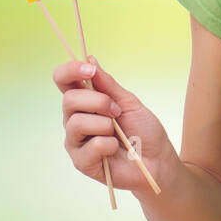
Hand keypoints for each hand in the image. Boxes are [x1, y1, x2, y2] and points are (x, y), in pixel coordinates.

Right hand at [54, 55, 176, 193]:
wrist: (156, 161)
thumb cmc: (143, 131)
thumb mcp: (129, 102)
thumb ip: (108, 84)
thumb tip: (90, 59)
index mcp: (85, 102)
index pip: (64, 81)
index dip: (70, 70)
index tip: (89, 69)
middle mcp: (75, 119)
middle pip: (68, 100)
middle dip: (98, 102)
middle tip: (117, 111)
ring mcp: (76, 141)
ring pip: (77, 123)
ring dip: (105, 125)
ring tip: (118, 134)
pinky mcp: (81, 162)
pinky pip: (90, 146)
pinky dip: (109, 145)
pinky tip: (116, 149)